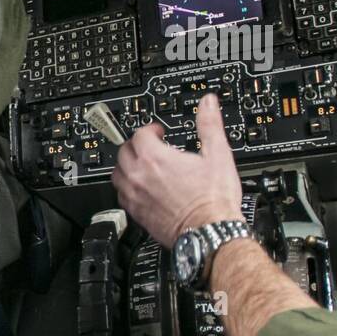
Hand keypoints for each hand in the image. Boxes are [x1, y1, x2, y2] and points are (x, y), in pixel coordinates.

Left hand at [111, 92, 242, 246]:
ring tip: (142, 165)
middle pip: (123, 152)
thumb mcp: (218, 154)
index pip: (139, 134)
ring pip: (118, 174)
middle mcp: (139, 177)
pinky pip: (121, 195)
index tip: (159, 131)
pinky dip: (127, 187)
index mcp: (155, 159)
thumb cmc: (214, 199)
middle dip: (136, 145)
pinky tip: (140, 188)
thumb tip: (208, 104)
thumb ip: (209, 125)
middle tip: (149, 145)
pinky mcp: (136, 213)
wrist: (209, 231)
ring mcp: (135, 196)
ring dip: (127, 165)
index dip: (150, 129)